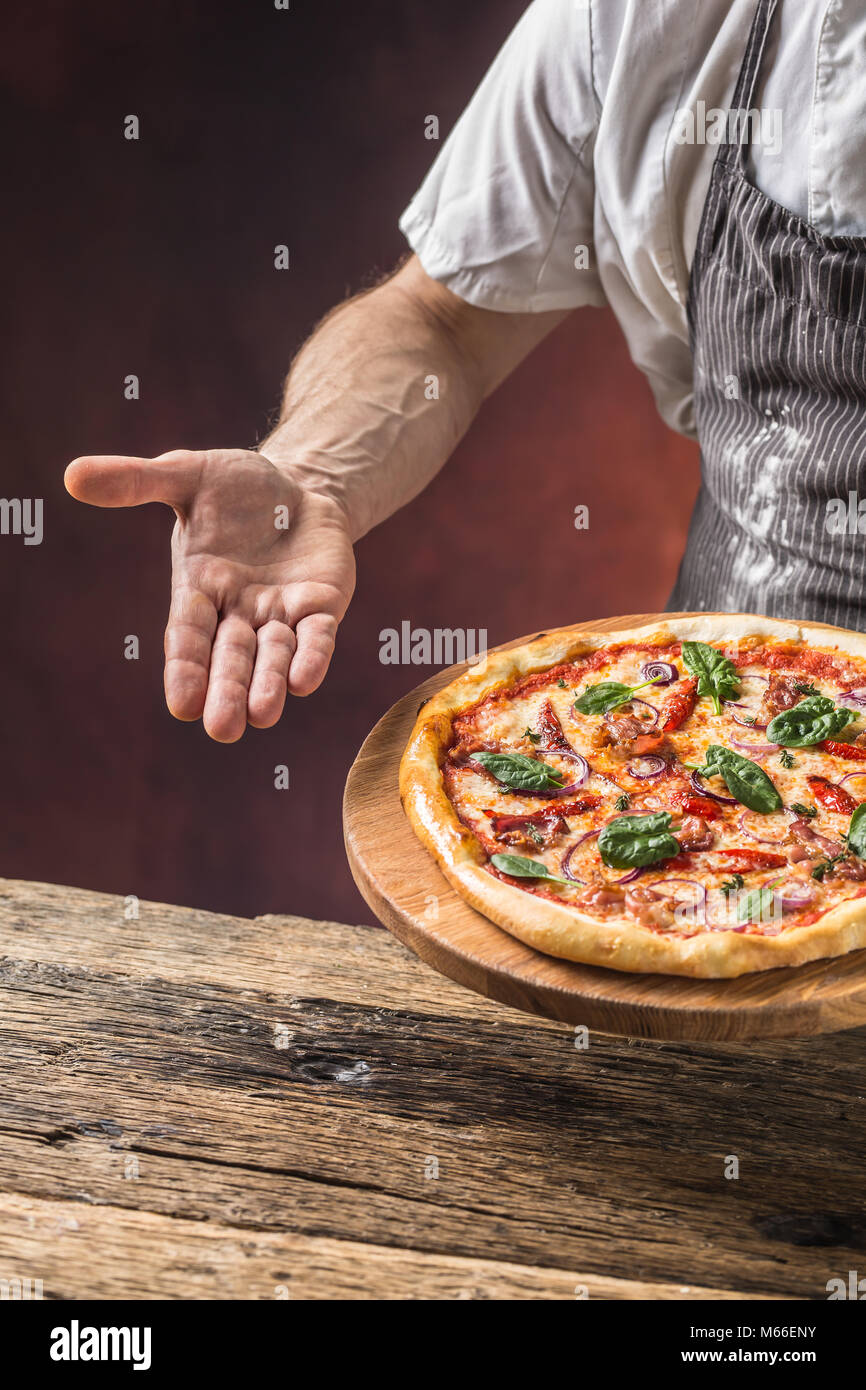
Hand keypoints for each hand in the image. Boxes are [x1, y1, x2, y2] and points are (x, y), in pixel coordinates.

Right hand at [64, 448, 354, 740]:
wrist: (300, 485)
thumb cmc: (237, 487)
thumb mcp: (186, 474)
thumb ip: (136, 481)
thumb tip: (71, 474)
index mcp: (198, 590)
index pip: (188, 637)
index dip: (186, 669)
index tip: (182, 704)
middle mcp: (238, 613)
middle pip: (230, 659)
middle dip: (227, 692)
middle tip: (222, 729)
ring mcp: (281, 614)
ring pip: (273, 658)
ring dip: (268, 686)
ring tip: (263, 716)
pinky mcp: (321, 606)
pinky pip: (317, 637)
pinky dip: (312, 657)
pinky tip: (306, 682)